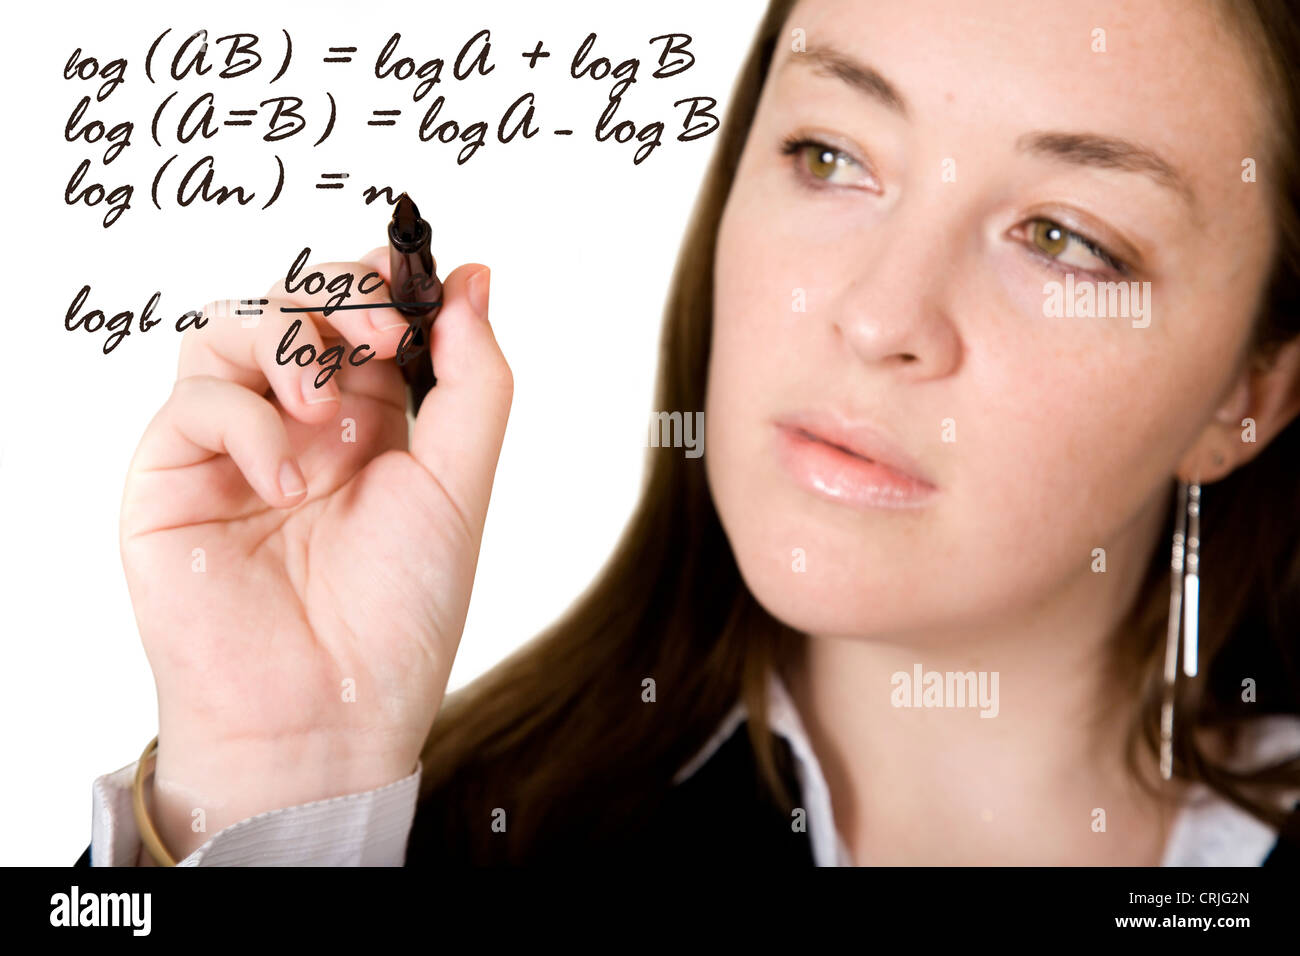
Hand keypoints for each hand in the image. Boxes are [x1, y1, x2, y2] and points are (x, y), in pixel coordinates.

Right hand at [119, 248, 509, 858]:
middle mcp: (300, 420)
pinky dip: (248, 422)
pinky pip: (197, 400)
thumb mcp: (459, 486)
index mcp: (372, 418)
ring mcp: (234, 442)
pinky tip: (289, 482)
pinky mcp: (173, 473)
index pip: (366, 312)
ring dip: (290, 341)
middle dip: (341, 296)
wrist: (326, 715)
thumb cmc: (399, 612)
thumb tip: (476, 277)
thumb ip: (472, 382)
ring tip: (326, 409)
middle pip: (298, 300)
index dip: (387, 281)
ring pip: (232, 324)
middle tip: (380, 333)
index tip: (418, 279)